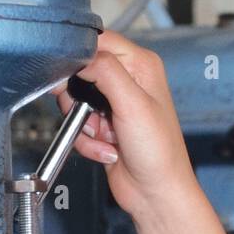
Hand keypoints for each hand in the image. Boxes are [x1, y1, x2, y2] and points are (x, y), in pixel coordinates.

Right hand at [52, 29, 197, 220]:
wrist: (156, 193)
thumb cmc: (159, 153)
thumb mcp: (133, 104)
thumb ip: (106, 72)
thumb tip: (80, 53)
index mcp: (141, 65)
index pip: (99, 40)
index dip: (80, 57)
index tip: (73, 77)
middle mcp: (128, 80)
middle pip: (80, 70)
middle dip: (78, 97)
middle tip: (88, 113)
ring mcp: (114, 103)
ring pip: (74, 99)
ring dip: (83, 124)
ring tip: (105, 135)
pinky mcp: (103, 124)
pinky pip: (77, 124)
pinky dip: (87, 140)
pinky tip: (108, 149)